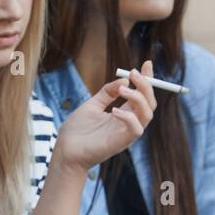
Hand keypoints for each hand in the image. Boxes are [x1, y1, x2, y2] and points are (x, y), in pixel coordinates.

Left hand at [54, 60, 155, 174]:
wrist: (64, 150)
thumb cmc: (76, 130)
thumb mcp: (92, 105)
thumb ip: (107, 92)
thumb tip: (123, 79)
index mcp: (123, 113)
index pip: (143, 95)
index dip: (148, 79)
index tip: (146, 63)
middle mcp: (128, 122)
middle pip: (149, 103)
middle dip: (145, 85)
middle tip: (133, 73)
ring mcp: (126, 133)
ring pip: (147, 114)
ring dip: (138, 98)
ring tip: (122, 89)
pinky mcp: (121, 142)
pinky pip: (136, 129)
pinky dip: (129, 117)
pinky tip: (113, 111)